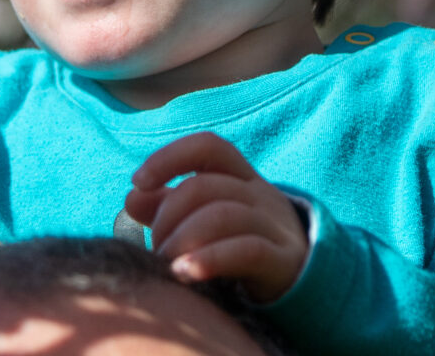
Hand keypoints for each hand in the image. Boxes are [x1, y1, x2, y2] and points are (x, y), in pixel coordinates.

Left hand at [124, 131, 308, 303]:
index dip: (169, 157)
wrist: (302, 287)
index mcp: (241, 177)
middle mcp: (261, 194)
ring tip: (167, 265)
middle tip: (156, 249)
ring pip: (223, 215)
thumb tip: (132, 198)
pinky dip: (209, 259)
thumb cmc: (241, 249)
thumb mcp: (204, 222)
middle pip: (205, 187)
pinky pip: (246, 250)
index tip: (138, 181)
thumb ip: (167, 209)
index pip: (207, 147)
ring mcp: (275, 226)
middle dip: (167, 217)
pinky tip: (184, 273)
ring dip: (182, 239)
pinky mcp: (284, 262)